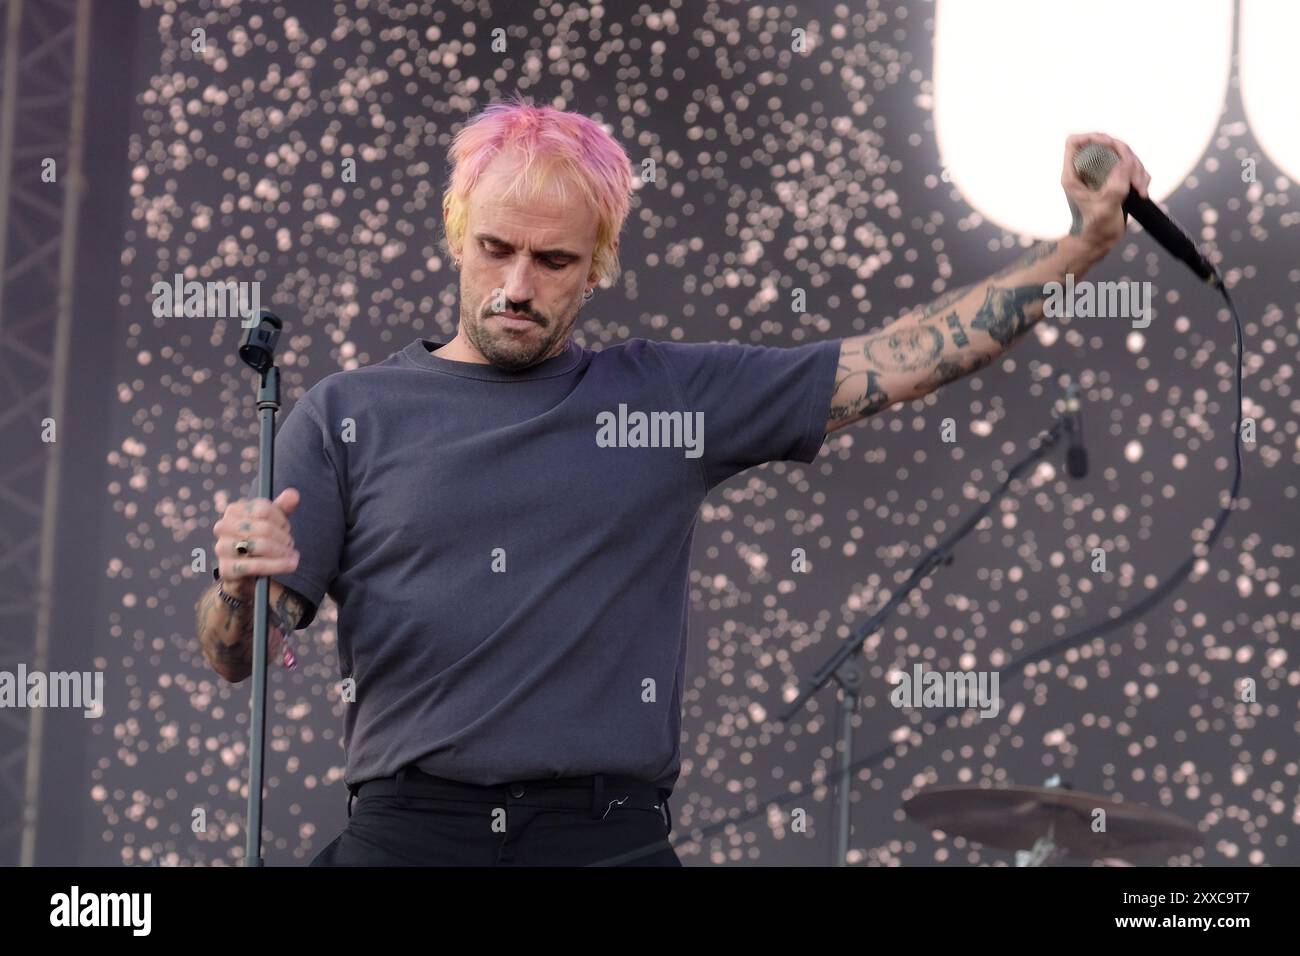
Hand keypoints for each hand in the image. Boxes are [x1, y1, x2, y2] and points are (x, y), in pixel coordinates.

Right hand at [213, 488, 300, 600]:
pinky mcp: (226, 569)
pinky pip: (255, 566)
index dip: (281, 520)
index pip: (263, 509)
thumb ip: (283, 507)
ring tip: (292, 556)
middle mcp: (223, 527)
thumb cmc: (262, 539)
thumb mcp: (274, 522)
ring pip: (258, 546)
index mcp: (234, 510)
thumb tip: (293, 494)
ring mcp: (222, 548)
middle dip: (283, 538)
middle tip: (291, 544)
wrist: (248, 572)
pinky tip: (288, 565)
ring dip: (281, 552)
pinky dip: (276, 566)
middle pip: (263, 528)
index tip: (287, 528)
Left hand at [1061, 132, 1150, 258]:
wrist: (1100, 242)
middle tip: (1134, 176)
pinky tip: (1142, 192)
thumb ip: (1115, 185)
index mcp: (1074, 175)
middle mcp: (1088, 171)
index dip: (1092, 137)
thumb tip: (1127, 161)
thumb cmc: (1095, 228)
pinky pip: (1132, 168)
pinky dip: (1141, 177)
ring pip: (1124, 156)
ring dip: (1137, 169)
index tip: (1110, 144)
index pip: (1074, 143)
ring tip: (1139, 189)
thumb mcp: (1105, 207)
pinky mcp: (1117, 180)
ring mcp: (1103, 175)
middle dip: (1126, 157)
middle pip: (1108, 146)